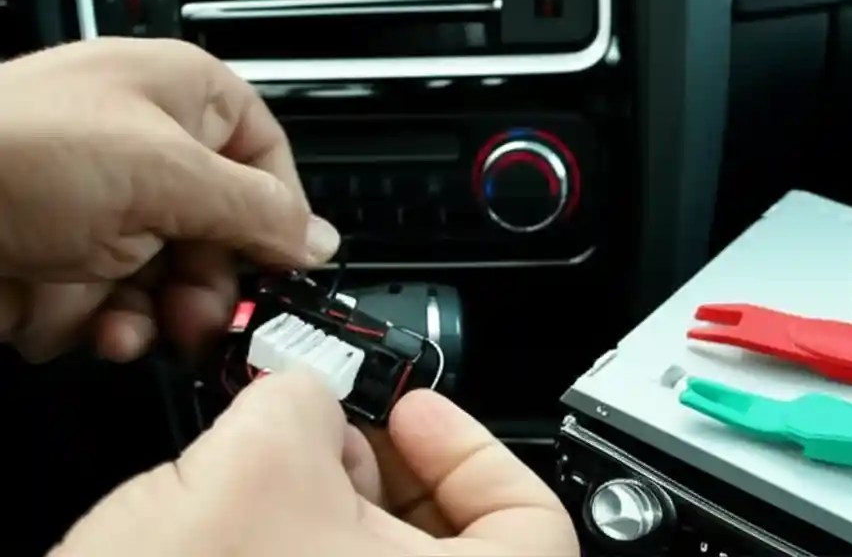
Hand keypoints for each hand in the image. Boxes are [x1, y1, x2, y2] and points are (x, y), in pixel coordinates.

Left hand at [0, 38, 339, 362]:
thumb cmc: (17, 152)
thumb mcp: (167, 174)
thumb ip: (258, 210)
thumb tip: (319, 239)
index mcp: (181, 97)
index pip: (265, 157)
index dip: (278, 215)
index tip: (284, 266)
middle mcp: (144, 148)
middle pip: (222, 230)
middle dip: (212, 280)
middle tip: (204, 313)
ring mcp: (99, 205)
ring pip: (172, 278)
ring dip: (161, 314)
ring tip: (139, 327)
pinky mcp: (60, 258)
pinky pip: (117, 305)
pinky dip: (108, 327)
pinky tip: (92, 328)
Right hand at [51, 369, 579, 556]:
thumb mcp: (254, 467)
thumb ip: (301, 401)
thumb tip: (304, 393)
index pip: (530, 522)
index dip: (475, 448)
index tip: (415, 410)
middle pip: (444, 540)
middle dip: (385, 467)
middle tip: (332, 427)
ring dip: (329, 506)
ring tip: (268, 464)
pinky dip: (292, 545)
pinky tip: (236, 515)